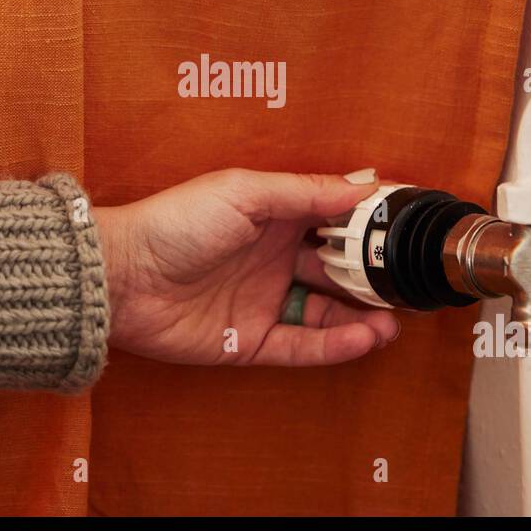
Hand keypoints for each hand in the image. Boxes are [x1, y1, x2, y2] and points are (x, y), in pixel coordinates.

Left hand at [95, 168, 400, 366]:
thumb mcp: (245, 192)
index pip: (332, 218)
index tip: (408, 225)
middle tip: (408, 280)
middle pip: (336, 268)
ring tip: (393, 317)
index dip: (368, 223)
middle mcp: (272, 258)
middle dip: (373, 275)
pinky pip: (303, 345)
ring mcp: (263, 301)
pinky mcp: (250, 340)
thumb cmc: (174, 223)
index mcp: (272, 216)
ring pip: (327, 311)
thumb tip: (362, 185)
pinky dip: (335, 344)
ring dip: (362, 315)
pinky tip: (364, 337)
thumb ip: (305, 191)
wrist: (121, 277)